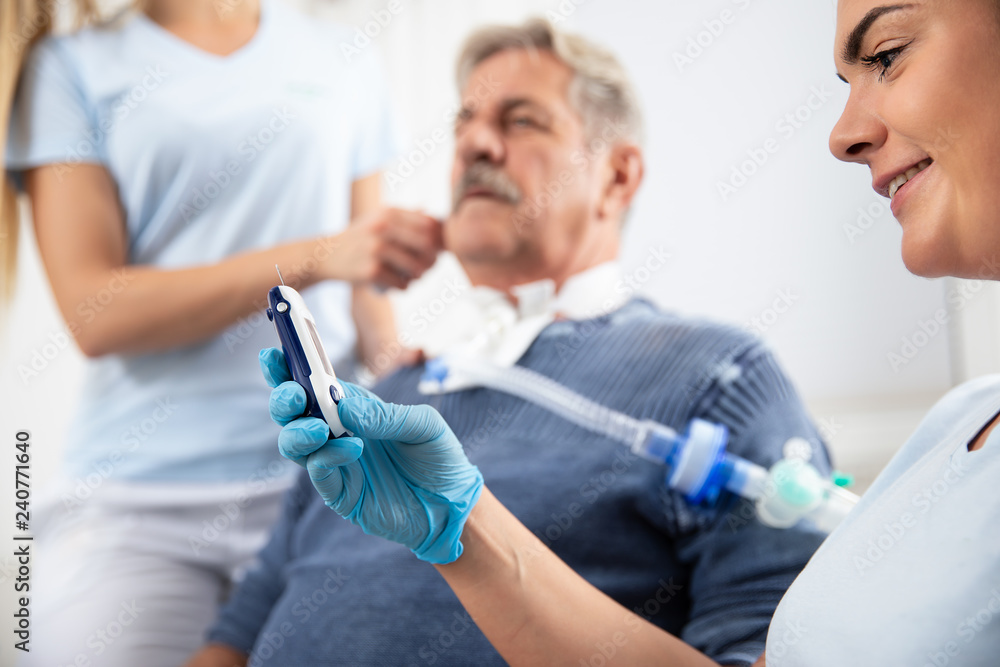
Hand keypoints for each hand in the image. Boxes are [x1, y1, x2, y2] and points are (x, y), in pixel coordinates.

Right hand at [260, 348, 482, 563]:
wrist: (453, 504)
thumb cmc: (439, 457)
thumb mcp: (423, 425)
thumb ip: (384, 415)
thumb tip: (342, 405)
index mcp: (355, 408)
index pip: (313, 384)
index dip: (289, 369)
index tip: (273, 355)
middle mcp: (338, 432)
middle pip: (292, 412)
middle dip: (284, 399)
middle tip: (295, 396)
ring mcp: (336, 463)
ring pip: (293, 443)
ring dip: (299, 431)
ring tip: (321, 429)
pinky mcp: (340, 493)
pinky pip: (318, 472)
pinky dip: (326, 457)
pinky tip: (352, 449)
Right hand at [322, 208, 441, 288]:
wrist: (325, 255)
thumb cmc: (358, 237)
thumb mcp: (378, 218)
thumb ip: (404, 215)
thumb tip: (432, 213)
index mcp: (389, 213)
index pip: (429, 225)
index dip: (437, 240)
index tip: (434, 250)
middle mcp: (384, 228)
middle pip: (427, 246)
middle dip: (432, 259)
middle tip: (427, 267)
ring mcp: (377, 250)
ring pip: (416, 268)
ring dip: (418, 276)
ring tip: (412, 277)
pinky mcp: (371, 271)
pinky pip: (401, 284)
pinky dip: (402, 287)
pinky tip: (395, 284)